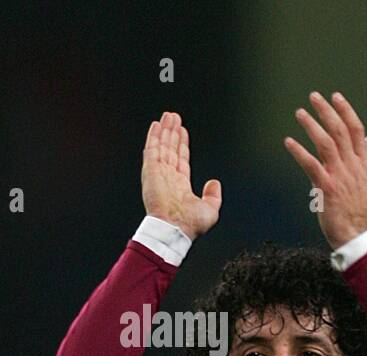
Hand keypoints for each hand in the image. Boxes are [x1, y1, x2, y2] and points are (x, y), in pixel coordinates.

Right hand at [142, 112, 221, 240]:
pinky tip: (156, 125)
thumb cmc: (190, 225)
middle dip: (173, 133)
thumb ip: (213, 195)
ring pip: (162, 146)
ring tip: (168, 116)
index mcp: (180, 185)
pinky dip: (154, 136)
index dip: (182, 145)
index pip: (181, 159)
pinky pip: (152, 149)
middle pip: (171, 149)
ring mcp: (159, 173)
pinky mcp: (151, 170)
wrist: (175, 229)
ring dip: (165, 130)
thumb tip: (214, 182)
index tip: (183, 132)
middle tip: (174, 117)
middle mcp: (169, 177)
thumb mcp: (211, 210)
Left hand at [284, 91, 366, 248]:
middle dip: (327, 112)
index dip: (346, 111)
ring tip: (300, 113)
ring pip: (327, 144)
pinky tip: (289, 141)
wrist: (357, 234)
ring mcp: (340, 176)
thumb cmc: (359, 210)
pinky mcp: (327, 187)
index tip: (336, 96)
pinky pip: (311, 165)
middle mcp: (353, 167)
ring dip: (312, 126)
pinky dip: (299, 152)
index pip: (357, 131)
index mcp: (363, 164)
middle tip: (314, 97)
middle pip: (341, 132)